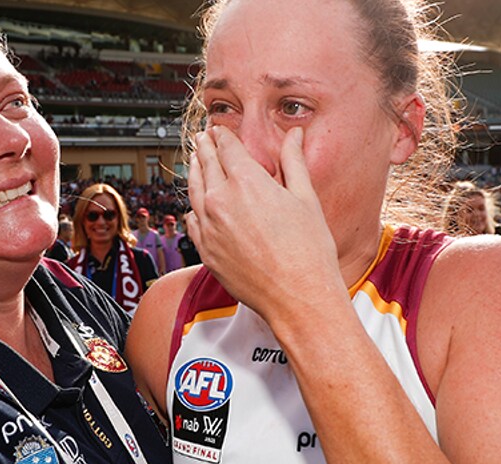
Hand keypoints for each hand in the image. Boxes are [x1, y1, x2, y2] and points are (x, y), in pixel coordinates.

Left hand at [186, 126, 344, 318]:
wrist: (297, 296)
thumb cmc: (308, 252)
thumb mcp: (306, 198)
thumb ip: (294, 162)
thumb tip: (294, 135)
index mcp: (247, 181)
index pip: (226, 147)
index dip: (222, 135)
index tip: (219, 130)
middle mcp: (221, 200)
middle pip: (206, 164)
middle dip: (205, 147)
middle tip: (203, 137)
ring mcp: (209, 227)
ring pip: (193, 190)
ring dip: (193, 171)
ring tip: (195, 160)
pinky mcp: (205, 250)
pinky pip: (191, 220)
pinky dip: (193, 206)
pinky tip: (196, 203)